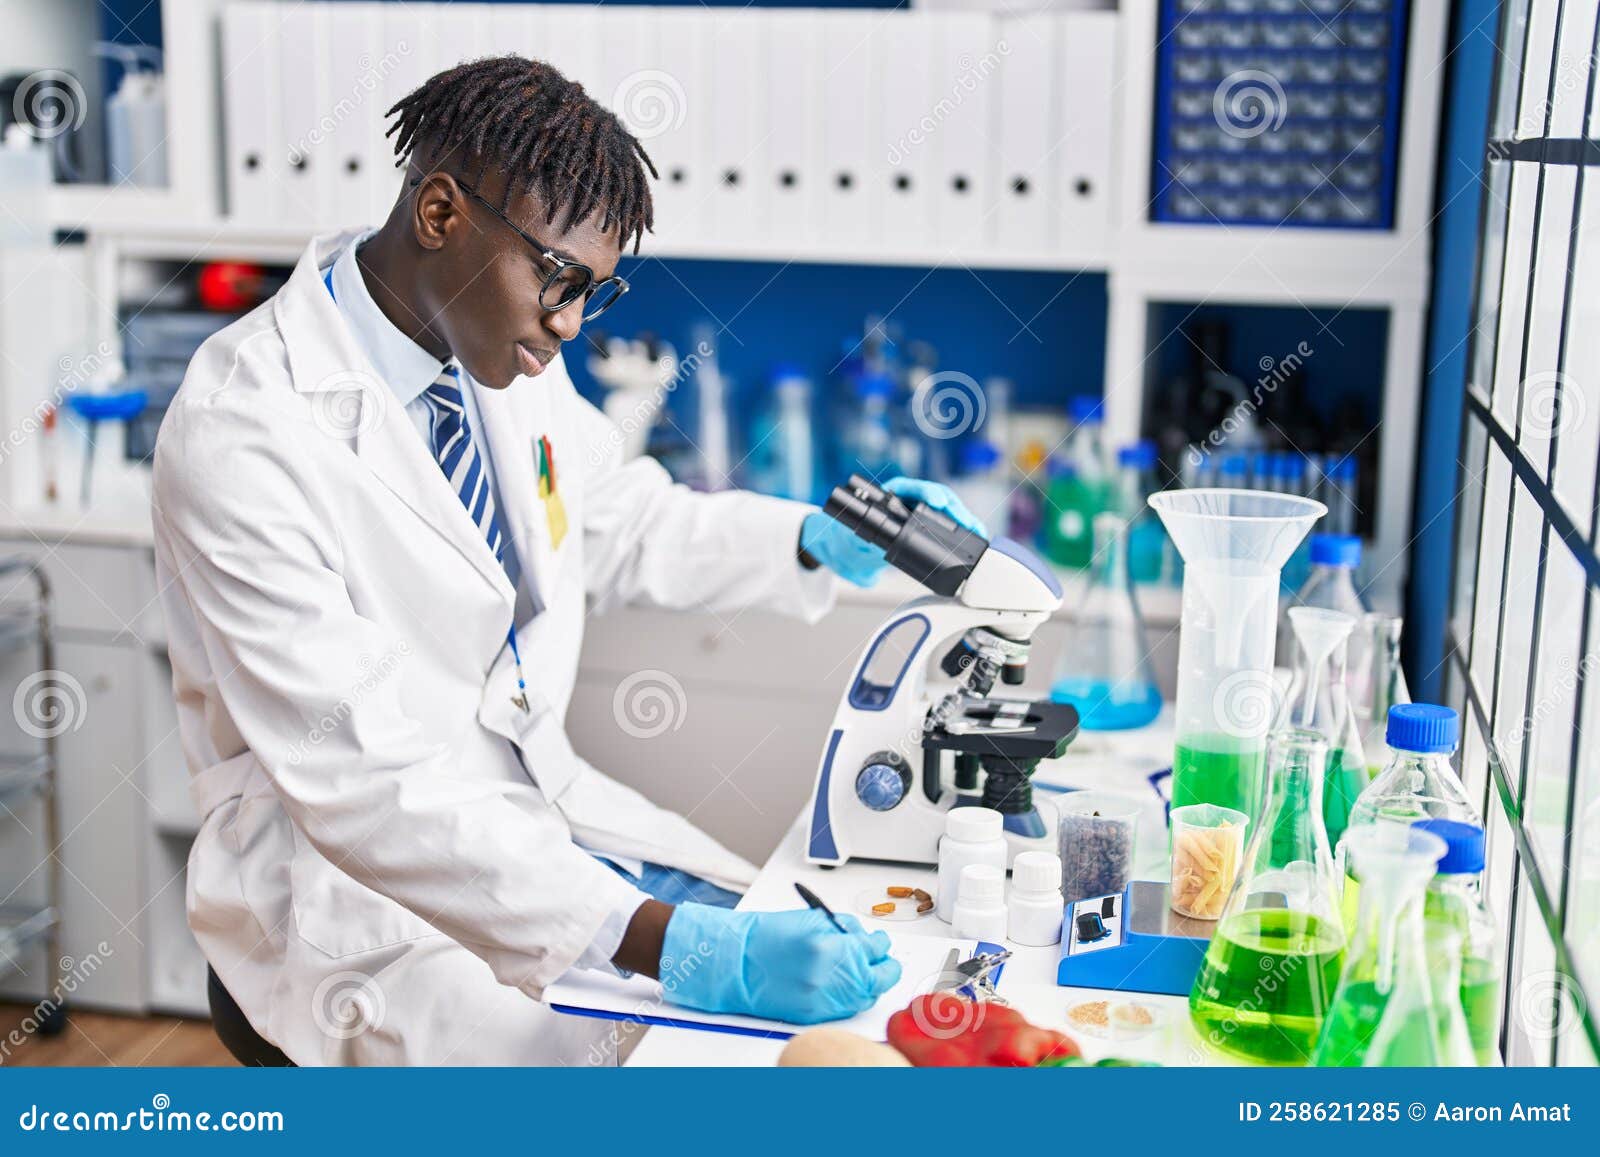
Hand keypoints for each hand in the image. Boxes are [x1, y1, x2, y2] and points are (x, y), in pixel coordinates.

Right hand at [659, 905, 901, 1025]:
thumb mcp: (812, 920)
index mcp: (831, 947)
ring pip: (868, 996)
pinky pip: (848, 1009)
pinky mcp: (816, 1016)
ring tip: (863, 972)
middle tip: (881, 958)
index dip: (879, 943)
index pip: (875, 948)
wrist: (737, 963)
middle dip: (885, 965)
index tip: (878, 942)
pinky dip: (853, 998)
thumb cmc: (767, 937)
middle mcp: (831, 978)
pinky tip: (847, 987)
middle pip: (881, 977)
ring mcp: (824, 1000)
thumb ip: (844, 928)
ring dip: (871, 983)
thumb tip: (867, 939)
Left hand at [799, 476, 988, 587]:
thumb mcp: (852, 541)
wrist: (850, 554)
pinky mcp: (927, 528)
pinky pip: (948, 526)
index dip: (927, 492)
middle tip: (967, 522)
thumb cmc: (847, 540)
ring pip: (947, 512)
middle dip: (955, 508)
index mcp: (889, 496)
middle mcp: (908, 501)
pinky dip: (962, 531)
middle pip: (937, 498)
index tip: (938, 500)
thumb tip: (870, 546)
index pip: (912, 488)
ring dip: (963, 520)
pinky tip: (974, 537)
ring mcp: (920, 514)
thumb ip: (861, 541)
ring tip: (976, 530)